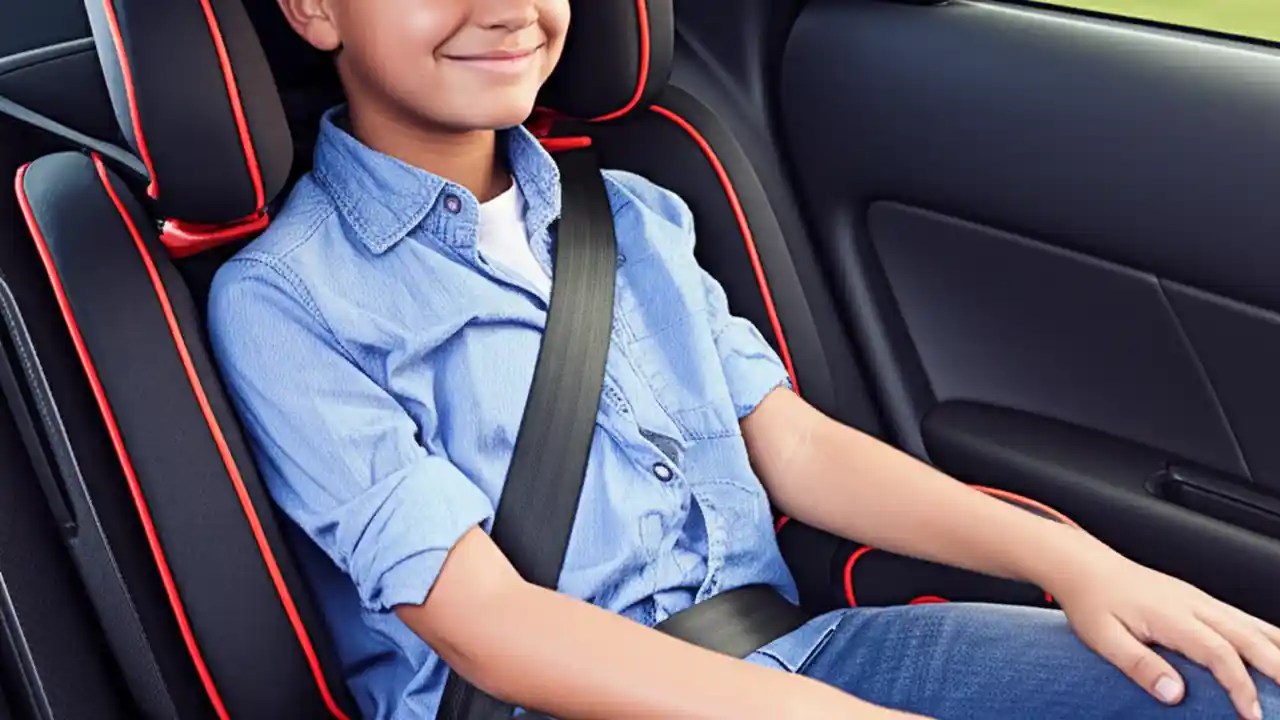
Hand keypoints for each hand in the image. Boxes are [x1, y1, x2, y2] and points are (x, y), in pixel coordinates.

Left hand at [1047, 544, 1279, 719]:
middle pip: (1248, 637)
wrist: (1085, 567)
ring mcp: (1199, 599)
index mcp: (1172, 615)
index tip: (1251, 715)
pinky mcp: (1198, 599)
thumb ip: (1139, 665)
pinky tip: (1276, 649)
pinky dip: (1266, 635)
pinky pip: (1242, 617)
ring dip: (1277, 650)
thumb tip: (1174, 693)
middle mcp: (1193, 603)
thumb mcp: (1104, 638)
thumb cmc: (1092, 601)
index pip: (1219, 653)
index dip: (1240, 686)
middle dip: (1277, 669)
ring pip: (1251, 624)